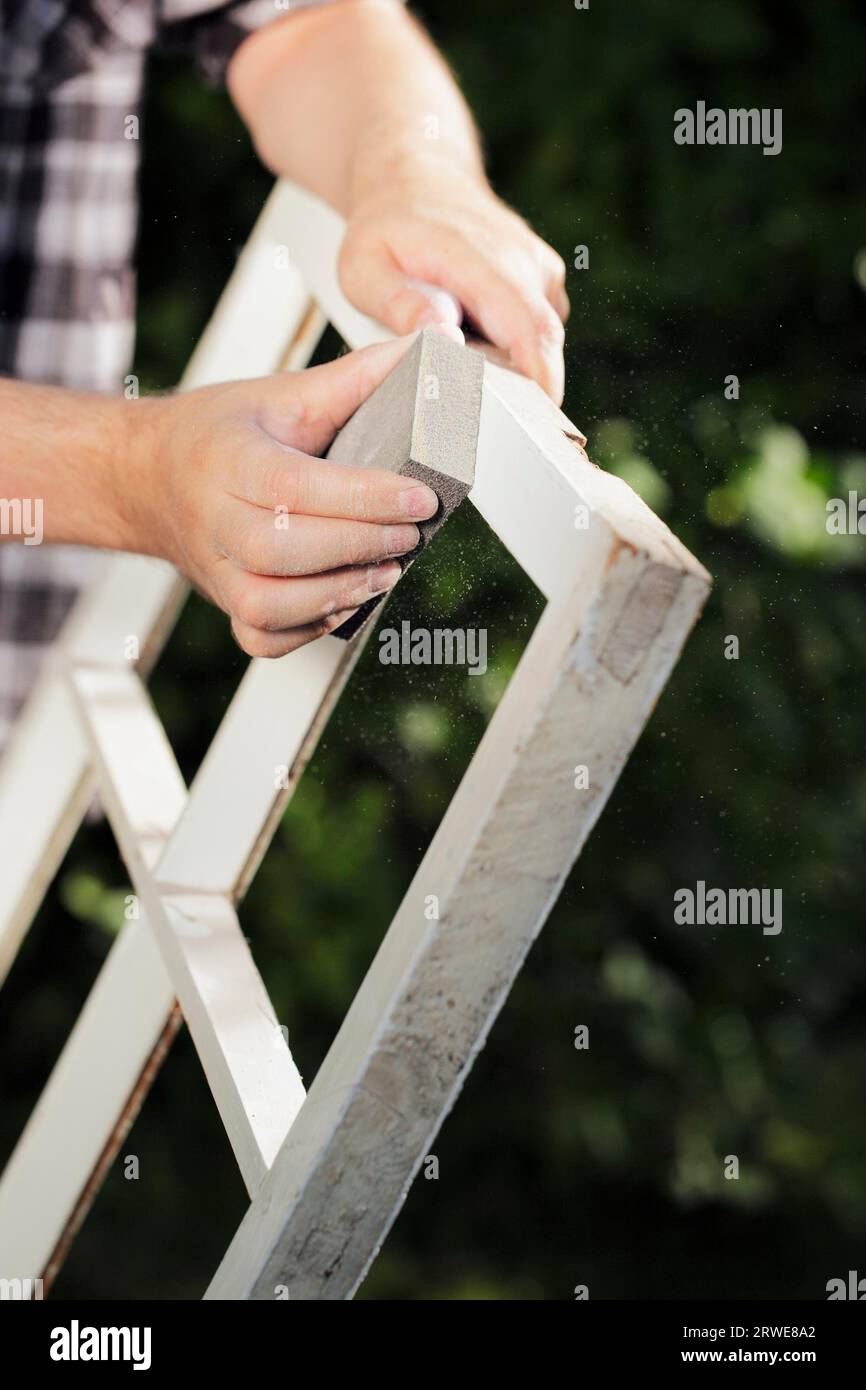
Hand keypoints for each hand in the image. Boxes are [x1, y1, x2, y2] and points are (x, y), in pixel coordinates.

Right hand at [128, 333, 452, 656]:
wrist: (149, 477)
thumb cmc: (222, 434)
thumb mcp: (283, 396)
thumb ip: (356, 378)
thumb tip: (433, 347)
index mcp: (225, 458)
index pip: (293, 486)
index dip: (362, 497)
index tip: (419, 496)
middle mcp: (212, 520)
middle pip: (281, 550)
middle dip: (358, 545)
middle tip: (409, 534)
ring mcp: (214, 570)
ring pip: (268, 605)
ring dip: (337, 594)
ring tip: (387, 571)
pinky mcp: (223, 605)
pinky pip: (262, 637)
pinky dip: (307, 631)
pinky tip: (343, 602)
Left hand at [339, 165, 568, 402]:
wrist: (415, 175)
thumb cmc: (383, 228)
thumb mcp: (363, 268)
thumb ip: (399, 303)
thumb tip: (442, 336)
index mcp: (480, 259)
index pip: (530, 331)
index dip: (538, 384)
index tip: (528, 428)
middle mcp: (523, 261)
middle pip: (545, 345)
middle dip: (525, 390)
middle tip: (484, 421)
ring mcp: (540, 268)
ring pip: (541, 342)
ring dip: (510, 365)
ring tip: (462, 360)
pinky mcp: (544, 278)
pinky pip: (537, 330)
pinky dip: (511, 347)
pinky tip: (475, 339)